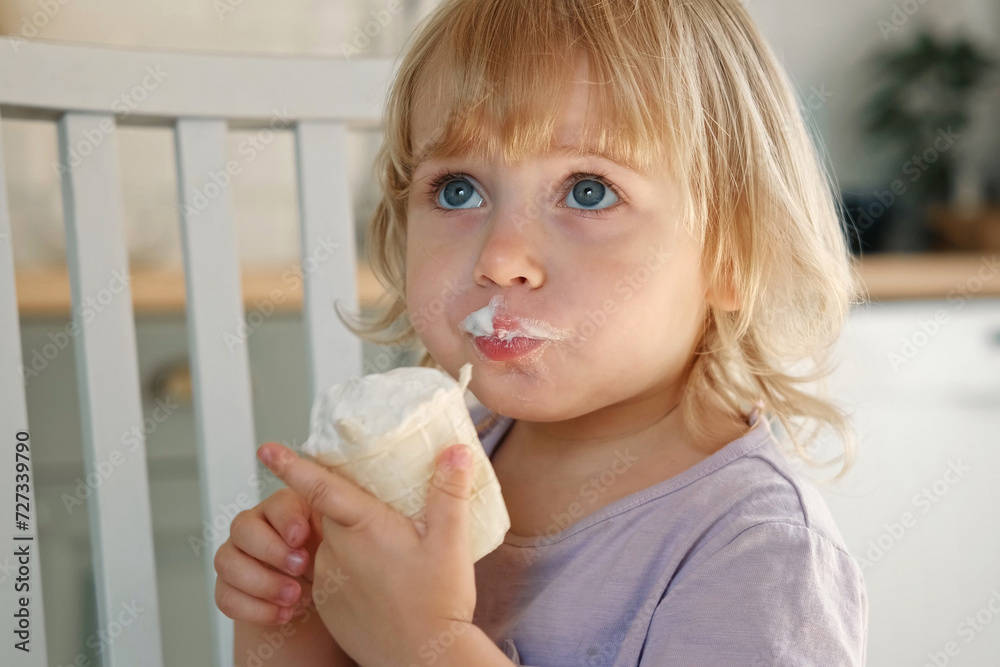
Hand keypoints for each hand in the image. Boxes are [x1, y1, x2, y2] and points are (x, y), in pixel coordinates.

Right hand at [214, 486, 323, 624]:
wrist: (324, 603)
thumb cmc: (335, 563)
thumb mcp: (343, 535)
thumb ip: (335, 506)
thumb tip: (333, 488)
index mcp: (288, 509)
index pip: (275, 503)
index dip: (285, 520)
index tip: (301, 537)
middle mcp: (257, 527)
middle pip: (242, 527)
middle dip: (271, 551)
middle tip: (299, 568)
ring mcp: (238, 557)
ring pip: (226, 562)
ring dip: (262, 583)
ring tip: (293, 597)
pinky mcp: (230, 588)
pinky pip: (225, 596)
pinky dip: (255, 609)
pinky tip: (283, 614)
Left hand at [257, 441, 478, 666]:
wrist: (423, 661)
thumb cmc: (438, 601)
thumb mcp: (451, 542)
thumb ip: (450, 492)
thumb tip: (456, 451)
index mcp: (364, 527)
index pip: (318, 487)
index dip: (291, 465)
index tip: (266, 449)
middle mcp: (337, 551)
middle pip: (333, 516)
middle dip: (352, 511)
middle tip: (386, 519)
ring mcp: (329, 581)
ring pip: (335, 547)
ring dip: (355, 544)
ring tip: (393, 560)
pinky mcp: (329, 606)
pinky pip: (334, 577)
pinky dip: (352, 573)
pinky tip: (382, 585)